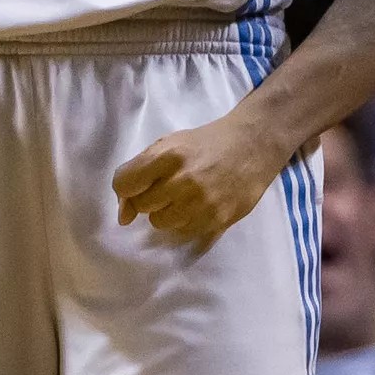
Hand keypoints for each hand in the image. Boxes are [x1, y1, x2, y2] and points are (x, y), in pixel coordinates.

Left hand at [111, 108, 294, 244]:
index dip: (125, 188)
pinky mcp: (218, 220)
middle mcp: (183, 181)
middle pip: (142, 206)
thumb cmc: (206, 142)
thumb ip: (140, 171)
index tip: (135, 187)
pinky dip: (185, 221)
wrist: (252, 146)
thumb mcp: (169, 143)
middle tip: (165, 187)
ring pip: (160, 223)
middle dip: (148, 199)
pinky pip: (183, 232)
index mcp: (167, 155)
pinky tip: (197, 205)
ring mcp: (201, 203)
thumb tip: (123, 215)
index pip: (124, 184)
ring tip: (182, 197)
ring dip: (165, 212)